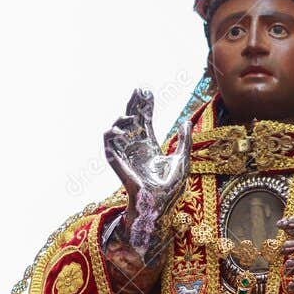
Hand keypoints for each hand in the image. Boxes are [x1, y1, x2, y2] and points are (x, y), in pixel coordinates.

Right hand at [103, 89, 190, 262]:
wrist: (159, 203)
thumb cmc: (171, 187)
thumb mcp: (182, 159)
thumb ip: (184, 140)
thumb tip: (185, 120)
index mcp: (149, 146)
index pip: (144, 120)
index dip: (145, 105)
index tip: (147, 90)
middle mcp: (136, 147)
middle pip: (131, 119)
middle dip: (134, 104)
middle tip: (139, 90)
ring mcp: (125, 153)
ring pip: (117, 128)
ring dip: (122, 118)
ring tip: (133, 115)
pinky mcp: (117, 161)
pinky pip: (108, 143)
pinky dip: (113, 132)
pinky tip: (125, 129)